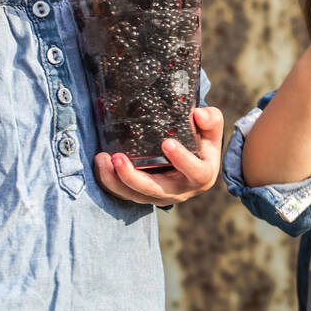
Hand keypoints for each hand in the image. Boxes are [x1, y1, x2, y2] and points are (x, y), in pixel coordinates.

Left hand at [93, 106, 222, 204]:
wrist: (191, 161)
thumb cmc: (201, 143)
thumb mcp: (211, 131)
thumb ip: (211, 120)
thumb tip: (198, 114)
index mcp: (202, 175)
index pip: (195, 172)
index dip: (181, 160)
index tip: (167, 143)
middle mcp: (180, 191)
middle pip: (155, 190)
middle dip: (133, 177)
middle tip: (118, 157)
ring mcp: (159, 196)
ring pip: (134, 195)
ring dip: (115, 180)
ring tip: (102, 159)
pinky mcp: (143, 195)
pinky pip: (123, 194)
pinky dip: (109, 182)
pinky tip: (100, 164)